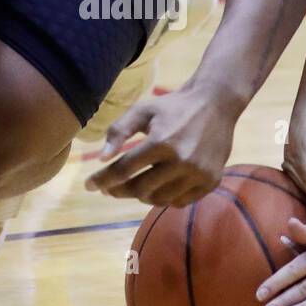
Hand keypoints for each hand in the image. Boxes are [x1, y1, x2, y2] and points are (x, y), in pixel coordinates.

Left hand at [84, 86, 236, 205]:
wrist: (216, 104)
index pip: (124, 170)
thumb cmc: (174, 106)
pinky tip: (157, 188)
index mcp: (161, 141)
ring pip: (159, 199)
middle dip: (119, 190)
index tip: (88, 185)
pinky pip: (180, 201)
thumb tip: (101, 158)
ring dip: (141, 196)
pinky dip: (165, 198)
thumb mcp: (143, 110)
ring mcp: (198, 174)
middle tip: (109, 188)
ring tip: (133, 187)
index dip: (103, 179)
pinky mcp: (211, 182)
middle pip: (140, 189)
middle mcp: (181, 161)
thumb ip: (119, 131)